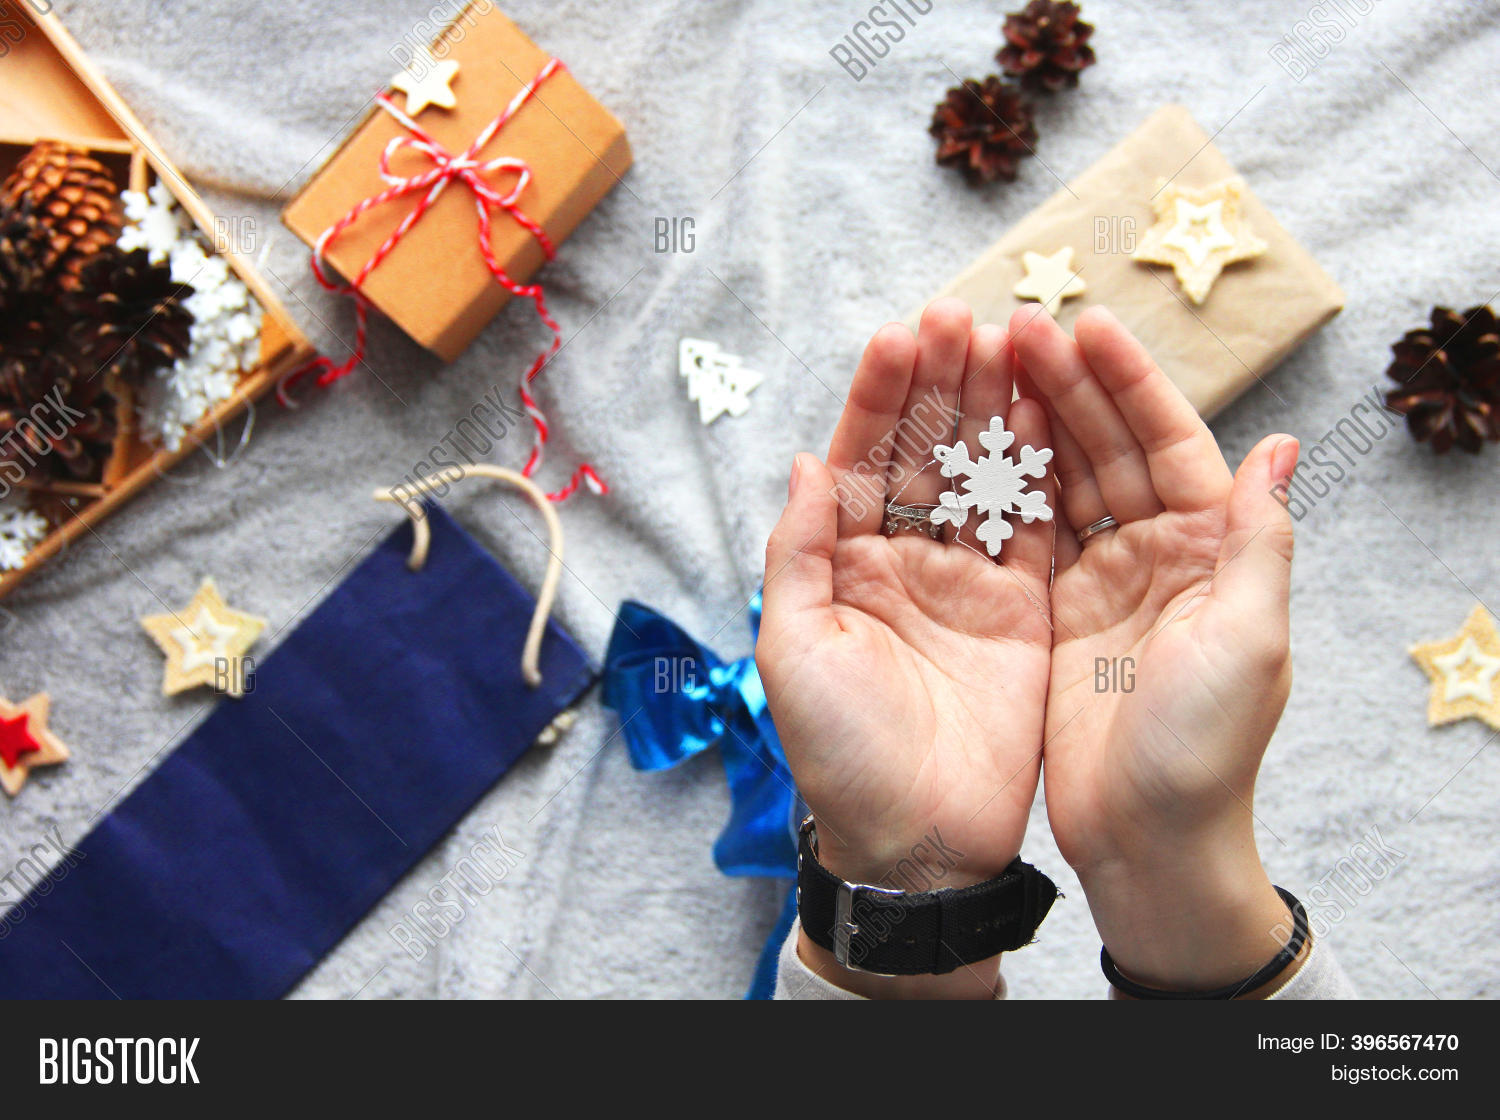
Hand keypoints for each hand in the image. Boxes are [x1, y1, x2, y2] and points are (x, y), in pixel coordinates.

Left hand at [756, 300, 1055, 995]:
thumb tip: (805, 460)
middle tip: (962, 317)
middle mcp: (903, 562)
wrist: (918, 841)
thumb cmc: (838, 753)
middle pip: (924, 453)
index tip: (901, 335)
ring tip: (1010, 341)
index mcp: (842, 566)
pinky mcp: (1023, 610)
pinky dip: (1043, 470)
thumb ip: (799, 552)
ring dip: (993, 410)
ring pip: (982, 476)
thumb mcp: (795, 650)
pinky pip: (1036, 526)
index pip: (860, 461)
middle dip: (939, 385)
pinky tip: (1049, 412)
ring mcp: (967, 582)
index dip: (878, 398)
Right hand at [1012, 304, 1299, 993]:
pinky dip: (1004, 485)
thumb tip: (1283, 443)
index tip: (1086, 325)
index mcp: (1213, 551)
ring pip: (1064, 479)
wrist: (1149, 840)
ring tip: (988, 364)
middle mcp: (1160, 554)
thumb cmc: (1206, 748)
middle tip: (1017, 326)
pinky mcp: (1055, 612)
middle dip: (1070, 384)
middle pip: (1112, 448)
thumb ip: (1262, 540)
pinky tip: (974, 441)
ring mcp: (1105, 580)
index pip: (1171, 443)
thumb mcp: (1249, 640)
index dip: (1131, 383)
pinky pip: (1028, 532)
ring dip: (1032, 422)